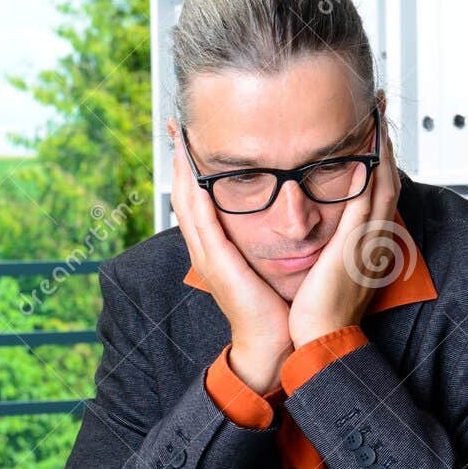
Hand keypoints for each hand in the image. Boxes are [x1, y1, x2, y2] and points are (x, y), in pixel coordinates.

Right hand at [170, 126, 291, 391]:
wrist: (277, 345)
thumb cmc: (279, 308)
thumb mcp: (271, 264)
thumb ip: (272, 238)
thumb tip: (292, 211)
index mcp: (219, 248)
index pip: (199, 198)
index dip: (192, 166)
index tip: (191, 135)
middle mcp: (208, 249)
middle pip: (184, 193)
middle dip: (179, 157)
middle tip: (175, 123)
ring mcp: (208, 256)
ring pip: (186, 201)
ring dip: (181, 166)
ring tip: (178, 134)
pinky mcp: (217, 264)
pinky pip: (201, 220)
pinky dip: (193, 192)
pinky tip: (192, 169)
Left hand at [288, 125, 402, 346]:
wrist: (323, 340)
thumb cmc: (322, 316)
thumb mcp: (331, 277)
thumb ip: (332, 252)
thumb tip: (325, 238)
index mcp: (369, 247)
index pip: (380, 194)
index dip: (381, 162)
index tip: (375, 135)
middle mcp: (375, 241)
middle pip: (389, 181)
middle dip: (386, 145)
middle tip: (381, 111)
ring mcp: (368, 242)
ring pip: (382, 185)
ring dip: (381, 149)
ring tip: (376, 118)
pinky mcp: (353, 245)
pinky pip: (366, 201)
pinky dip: (370, 175)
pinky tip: (365, 152)